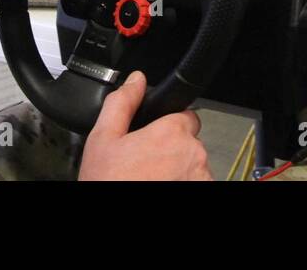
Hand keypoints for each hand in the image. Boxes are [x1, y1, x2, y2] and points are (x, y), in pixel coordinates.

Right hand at [77, 72, 212, 180]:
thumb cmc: (108, 184)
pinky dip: (181, 185)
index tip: (153, 138)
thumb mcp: (103, 139)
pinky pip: (195, 183)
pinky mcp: (203, 193)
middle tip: (144, 164)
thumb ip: (122, 103)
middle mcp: (194, 155)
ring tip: (149, 180)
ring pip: (193, 167)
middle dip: (171, 150)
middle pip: (189, 142)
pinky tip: (158, 188)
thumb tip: (135, 80)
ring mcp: (201, 179)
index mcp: (172, 133)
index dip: (168, 125)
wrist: (113, 225)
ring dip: (178, 171)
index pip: (186, 115)